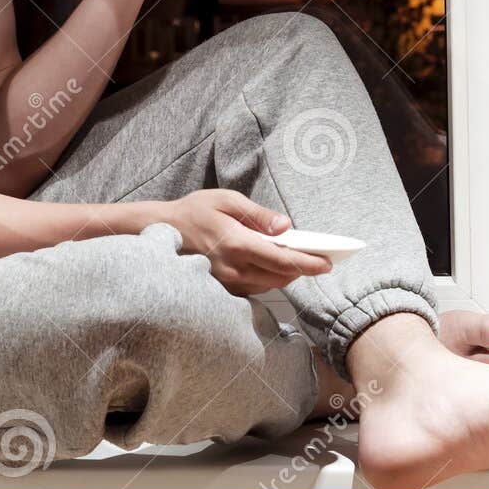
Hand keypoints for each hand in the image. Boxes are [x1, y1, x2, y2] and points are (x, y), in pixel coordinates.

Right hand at [163, 188, 332, 295]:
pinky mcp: (222, 288)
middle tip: (321, 260)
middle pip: (280, 277)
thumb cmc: (194, 210)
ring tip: (301, 260)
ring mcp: (226, 283)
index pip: (282, 260)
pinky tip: (276, 265)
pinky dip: (269, 277)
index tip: (328, 263)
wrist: (159, 230)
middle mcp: (233, 269)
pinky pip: (254, 287)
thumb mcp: (227, 200)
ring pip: (269, 284)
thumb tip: (286, 227)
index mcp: (237, 245)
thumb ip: (259, 215)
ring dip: (287, 274)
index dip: (309, 264)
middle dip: (303, 269)